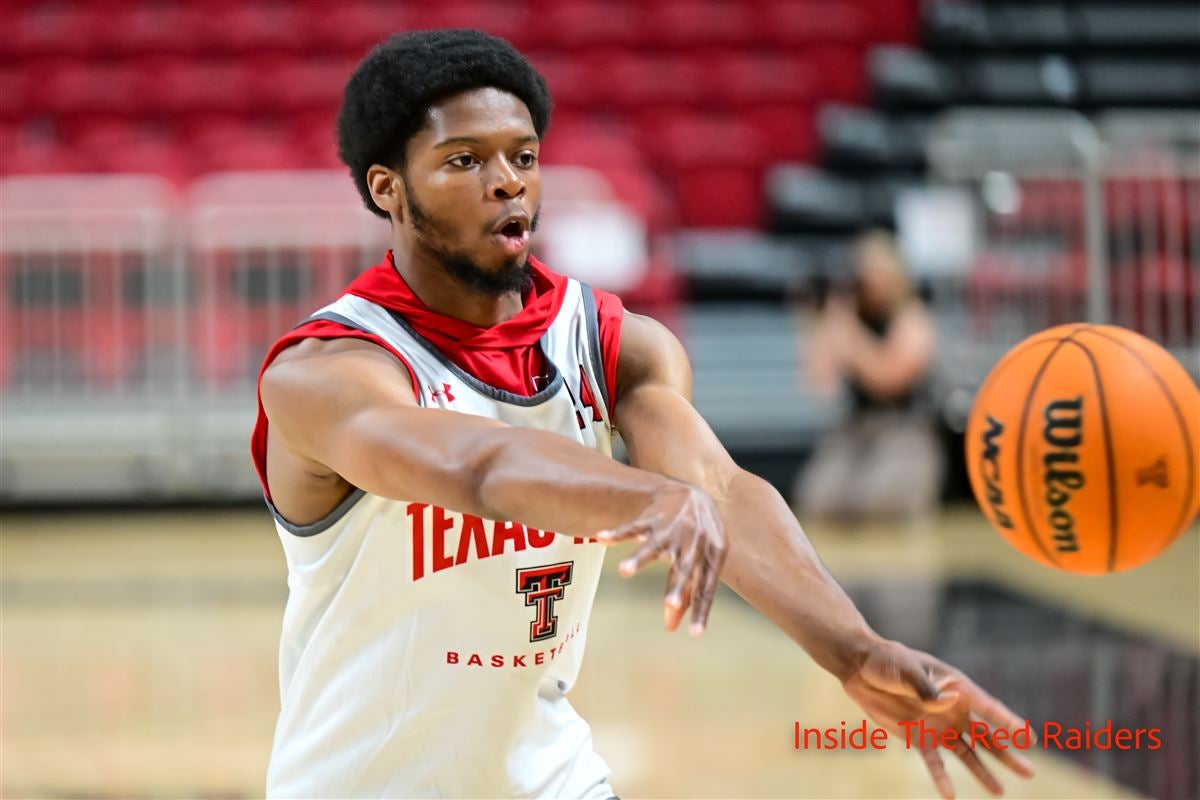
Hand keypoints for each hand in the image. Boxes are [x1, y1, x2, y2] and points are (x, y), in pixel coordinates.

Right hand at [596, 483, 727, 635]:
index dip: (701, 610)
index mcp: (712, 554)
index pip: (706, 586)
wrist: (693, 495)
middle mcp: (694, 541)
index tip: (694, 634)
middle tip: (670, 605)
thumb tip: (671, 628)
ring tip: (624, 572)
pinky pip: (633, 527)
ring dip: (639, 558)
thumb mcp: (703, 563)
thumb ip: (689, 593)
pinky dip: (618, 534)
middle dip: (677, 586)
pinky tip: (601, 538)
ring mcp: (672, 529)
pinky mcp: (652, 520)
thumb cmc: (700, 539)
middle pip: (685, 567)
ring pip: (655, 545)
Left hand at [842, 638, 1035, 798]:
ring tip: (1000, 792)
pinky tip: (950, 796)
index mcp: (957, 687)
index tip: (1029, 738)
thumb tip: (951, 701)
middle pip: (986, 736)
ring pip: (967, 753)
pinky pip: (934, 762)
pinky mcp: (919, 738)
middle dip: (1007, 754)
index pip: (988, 708)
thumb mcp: (907, 670)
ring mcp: (938, 726)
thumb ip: (928, 688)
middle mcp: (954, 709)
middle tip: (1029, 773)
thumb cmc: (889, 661)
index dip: (1008, 722)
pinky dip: (941, 779)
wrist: (862, 668)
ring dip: (982, 772)